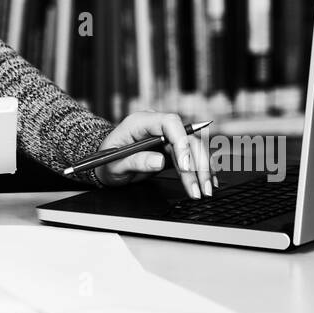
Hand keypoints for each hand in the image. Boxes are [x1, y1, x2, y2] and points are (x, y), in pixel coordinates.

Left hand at [92, 111, 214, 197]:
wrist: (106, 166)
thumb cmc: (106, 162)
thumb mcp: (114, 165)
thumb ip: (135, 161)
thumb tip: (158, 161)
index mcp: (140, 122)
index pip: (170, 122)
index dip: (181, 142)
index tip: (185, 166)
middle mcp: (156, 126)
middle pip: (186, 137)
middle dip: (197, 162)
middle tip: (200, 187)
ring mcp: (166, 137)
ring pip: (193, 148)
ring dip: (202, 169)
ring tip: (205, 191)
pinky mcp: (171, 150)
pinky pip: (191, 157)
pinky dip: (200, 170)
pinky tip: (208, 182)